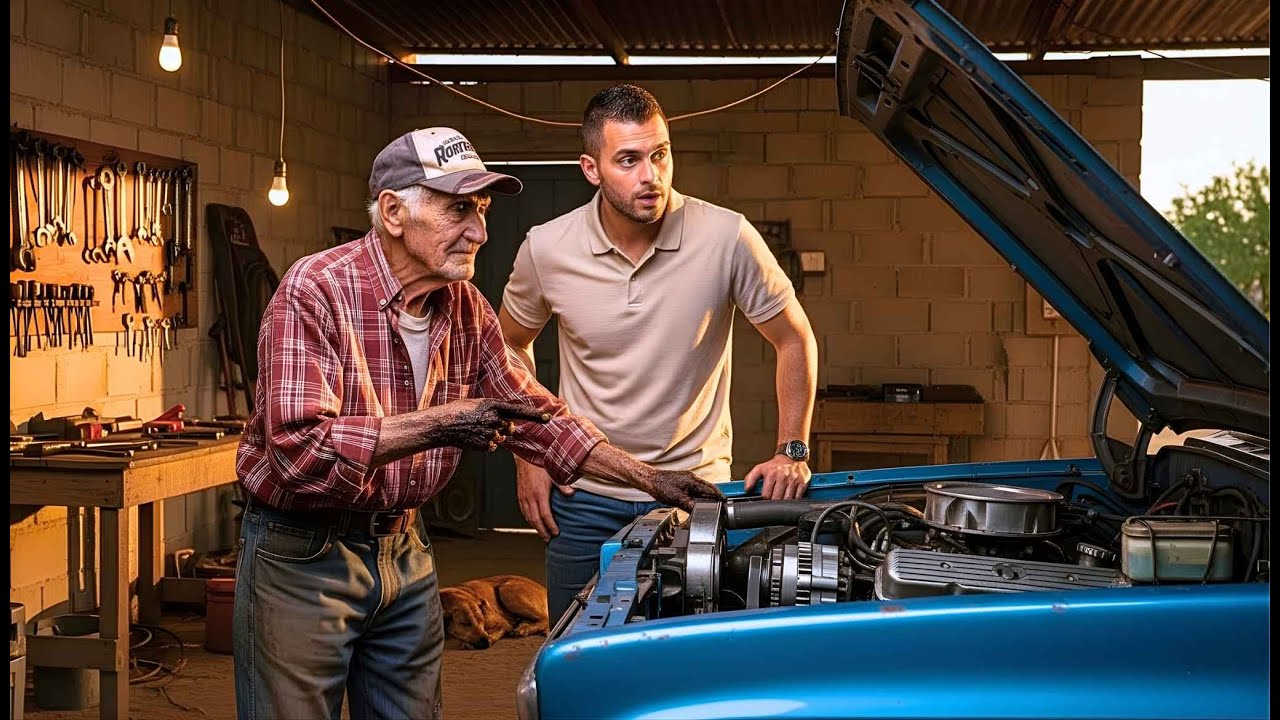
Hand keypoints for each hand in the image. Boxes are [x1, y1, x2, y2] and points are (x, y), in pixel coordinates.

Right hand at [424, 399, 548, 451]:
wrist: (442, 424)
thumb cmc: (459, 411)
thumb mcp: (479, 404)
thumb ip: (496, 412)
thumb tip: (510, 426)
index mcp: (493, 405)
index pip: (519, 411)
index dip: (535, 415)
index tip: (548, 418)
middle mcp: (494, 419)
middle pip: (509, 428)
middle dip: (503, 428)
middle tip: (485, 424)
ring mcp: (489, 433)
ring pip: (500, 439)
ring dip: (492, 437)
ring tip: (475, 430)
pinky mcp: (484, 445)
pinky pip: (492, 447)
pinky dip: (485, 444)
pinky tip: (473, 438)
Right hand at [515, 462, 573, 540]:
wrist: (525, 456)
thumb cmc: (539, 463)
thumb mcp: (554, 472)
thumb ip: (562, 485)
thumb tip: (571, 494)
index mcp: (540, 493)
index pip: (545, 515)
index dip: (550, 526)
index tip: (556, 532)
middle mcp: (530, 497)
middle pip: (535, 520)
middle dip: (542, 531)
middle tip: (548, 539)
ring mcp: (523, 496)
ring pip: (528, 516)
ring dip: (535, 527)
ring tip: (541, 533)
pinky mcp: (520, 494)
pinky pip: (523, 510)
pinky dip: (528, 518)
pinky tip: (532, 521)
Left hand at [638, 470, 726, 510]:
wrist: (649, 480)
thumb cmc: (660, 486)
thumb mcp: (676, 499)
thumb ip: (689, 505)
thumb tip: (699, 511)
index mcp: (692, 480)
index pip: (711, 489)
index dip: (719, 497)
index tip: (725, 503)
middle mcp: (692, 478)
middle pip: (709, 489)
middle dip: (716, 497)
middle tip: (722, 506)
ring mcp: (687, 480)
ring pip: (702, 489)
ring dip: (708, 497)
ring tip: (713, 506)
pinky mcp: (683, 483)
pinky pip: (696, 490)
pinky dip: (700, 496)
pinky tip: (699, 503)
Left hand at [744, 456, 811, 499]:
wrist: (792, 455)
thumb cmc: (776, 464)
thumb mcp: (760, 468)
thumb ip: (751, 478)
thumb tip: (747, 489)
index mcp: (771, 474)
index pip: (766, 495)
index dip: (765, 498)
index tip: (766, 497)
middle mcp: (783, 477)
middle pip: (777, 498)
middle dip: (774, 501)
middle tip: (774, 499)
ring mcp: (794, 480)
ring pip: (787, 499)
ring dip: (784, 501)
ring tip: (782, 497)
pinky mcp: (803, 482)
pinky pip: (798, 497)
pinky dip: (794, 499)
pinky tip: (791, 495)